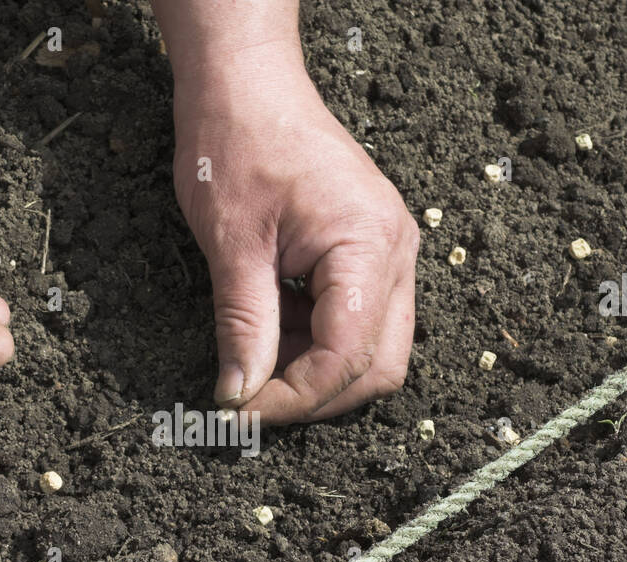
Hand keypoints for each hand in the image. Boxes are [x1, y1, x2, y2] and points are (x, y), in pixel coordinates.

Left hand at [171, 67, 418, 424]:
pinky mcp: (370, 254)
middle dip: (317, 396)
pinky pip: (357, 321)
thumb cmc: (236, 143)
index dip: (295, 397)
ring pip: (373, 349)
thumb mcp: (231, 244)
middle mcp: (395, 253)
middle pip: (379, 365)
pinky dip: (314, 342)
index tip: (241, 413)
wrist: (246, 85)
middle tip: (252, 403)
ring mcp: (389, 253)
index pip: (347, 356)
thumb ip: (244, 326)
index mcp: (368, 244)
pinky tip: (270, 330)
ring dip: (315, 371)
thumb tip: (240, 395)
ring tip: (254, 360)